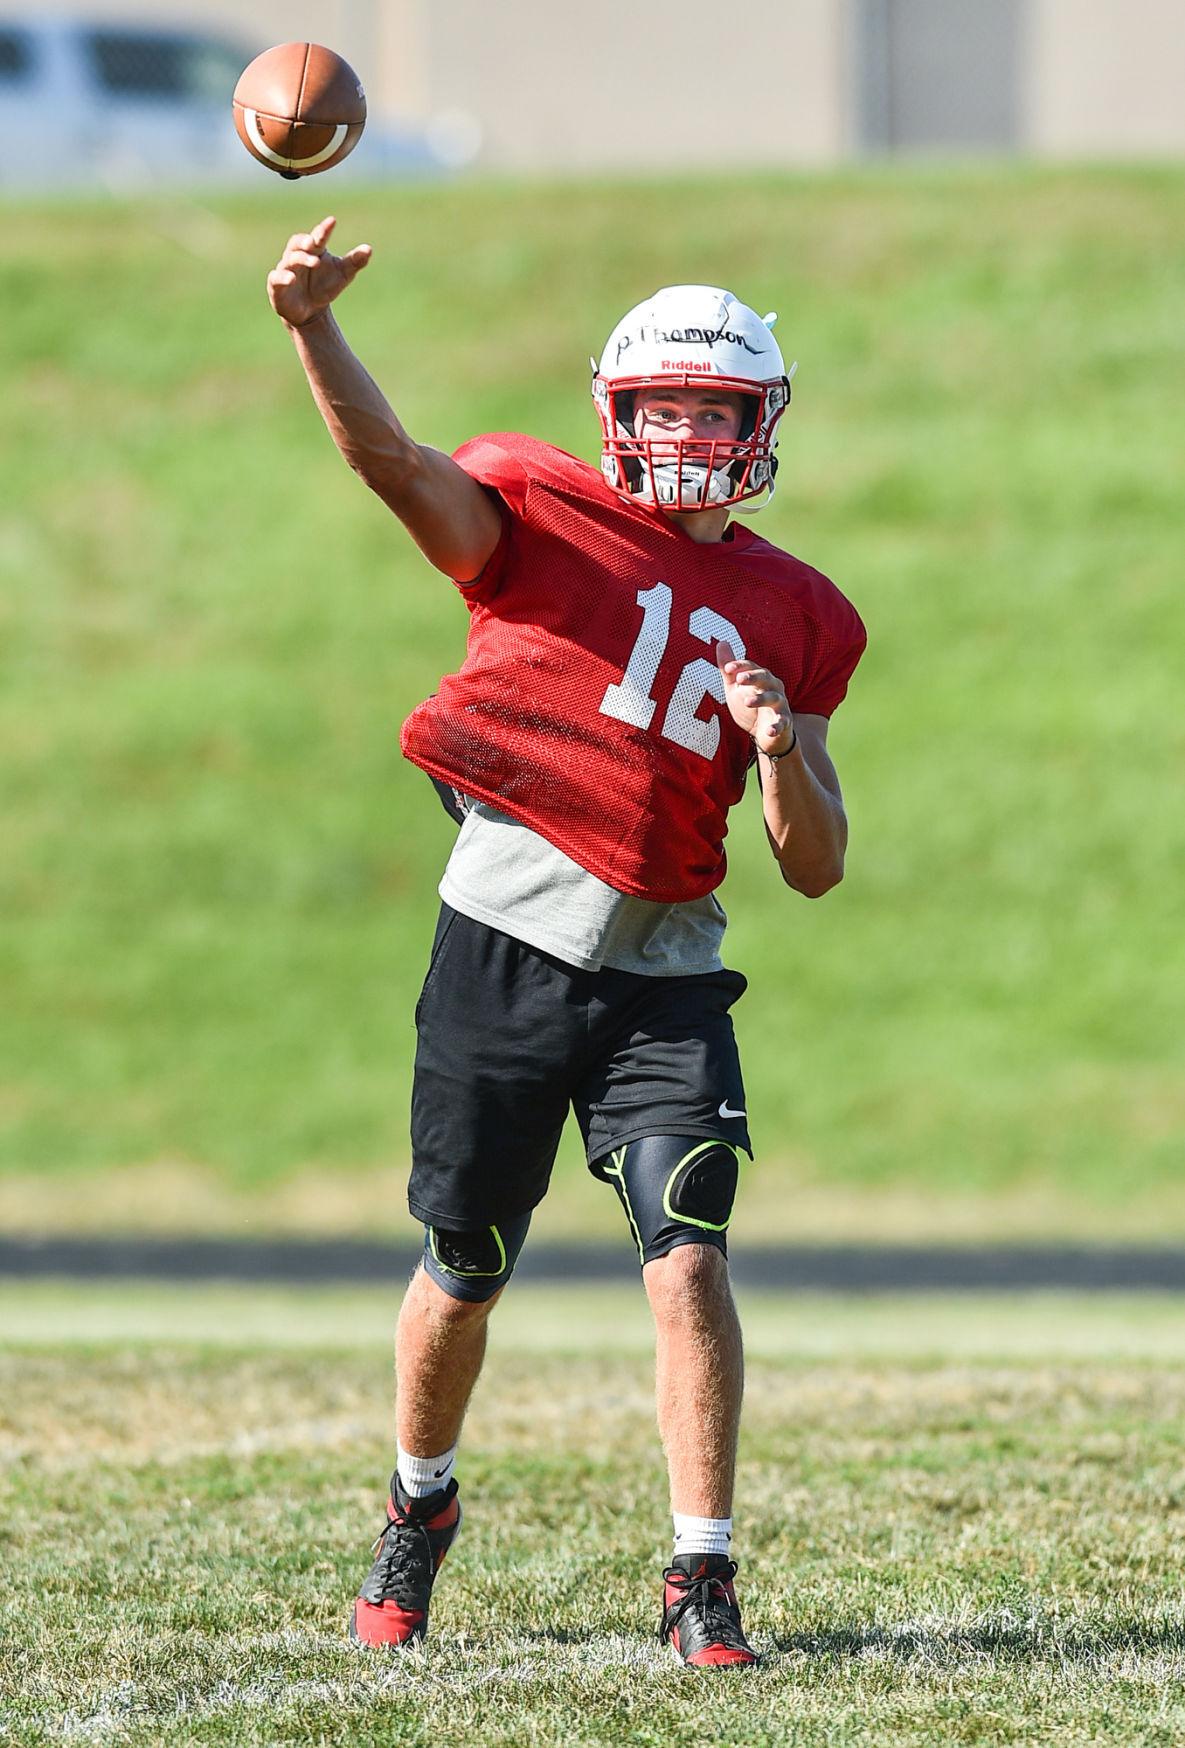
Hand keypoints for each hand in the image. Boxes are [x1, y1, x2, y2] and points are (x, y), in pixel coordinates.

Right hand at [266, 215, 371, 328]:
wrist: (310, 312)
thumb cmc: (325, 287)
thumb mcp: (343, 275)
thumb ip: (355, 261)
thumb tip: (369, 249)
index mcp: (314, 250)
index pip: (318, 236)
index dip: (324, 229)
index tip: (332, 221)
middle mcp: (297, 256)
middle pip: (298, 242)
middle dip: (305, 241)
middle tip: (314, 241)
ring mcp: (286, 269)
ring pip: (289, 258)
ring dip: (301, 258)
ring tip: (314, 262)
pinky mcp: (276, 285)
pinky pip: (276, 278)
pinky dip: (283, 277)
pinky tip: (291, 279)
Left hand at [716, 641, 794, 755]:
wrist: (766, 735)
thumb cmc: (750, 707)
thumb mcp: (735, 688)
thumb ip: (728, 669)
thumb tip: (721, 642)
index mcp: (761, 678)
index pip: (752, 667)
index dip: (741, 666)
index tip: (727, 668)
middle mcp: (773, 688)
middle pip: (766, 678)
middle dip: (754, 677)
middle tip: (739, 679)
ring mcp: (780, 704)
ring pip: (774, 698)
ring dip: (762, 699)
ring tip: (747, 702)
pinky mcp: (785, 722)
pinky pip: (783, 722)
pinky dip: (777, 726)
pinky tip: (769, 731)